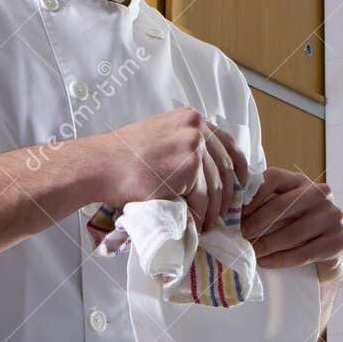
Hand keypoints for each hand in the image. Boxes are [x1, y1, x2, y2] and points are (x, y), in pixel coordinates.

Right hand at [89, 108, 246, 230]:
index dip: (238, 167)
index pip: (227, 143)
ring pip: (216, 185)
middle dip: (226, 195)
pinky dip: (200, 214)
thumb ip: (184, 145)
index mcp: (191, 118)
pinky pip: (202, 198)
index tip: (241, 184)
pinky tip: (196, 223)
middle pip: (225, 167)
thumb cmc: (123, 158)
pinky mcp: (188, 167)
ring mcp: (193, 145)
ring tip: (206, 223)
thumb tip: (206, 170)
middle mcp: (196, 127)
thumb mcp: (161, 138)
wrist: (101, 165)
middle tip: (223, 213)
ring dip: (213, 209)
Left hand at [240, 167, 342, 271]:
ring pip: (293, 232)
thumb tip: (228, 212)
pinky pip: (304, 253)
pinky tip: (266, 263)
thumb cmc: (293, 231)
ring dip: (267, 245)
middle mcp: (321, 194)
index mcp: (301, 181)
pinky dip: (281, 259)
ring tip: (251, 253)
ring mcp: (334, 217)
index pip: (274, 178)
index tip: (236, 213)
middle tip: (240, 236)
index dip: (253, 195)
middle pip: (282, 205)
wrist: (325, 257)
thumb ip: (260, 206)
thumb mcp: (278, 213)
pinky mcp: (340, 241)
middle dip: (257, 222)